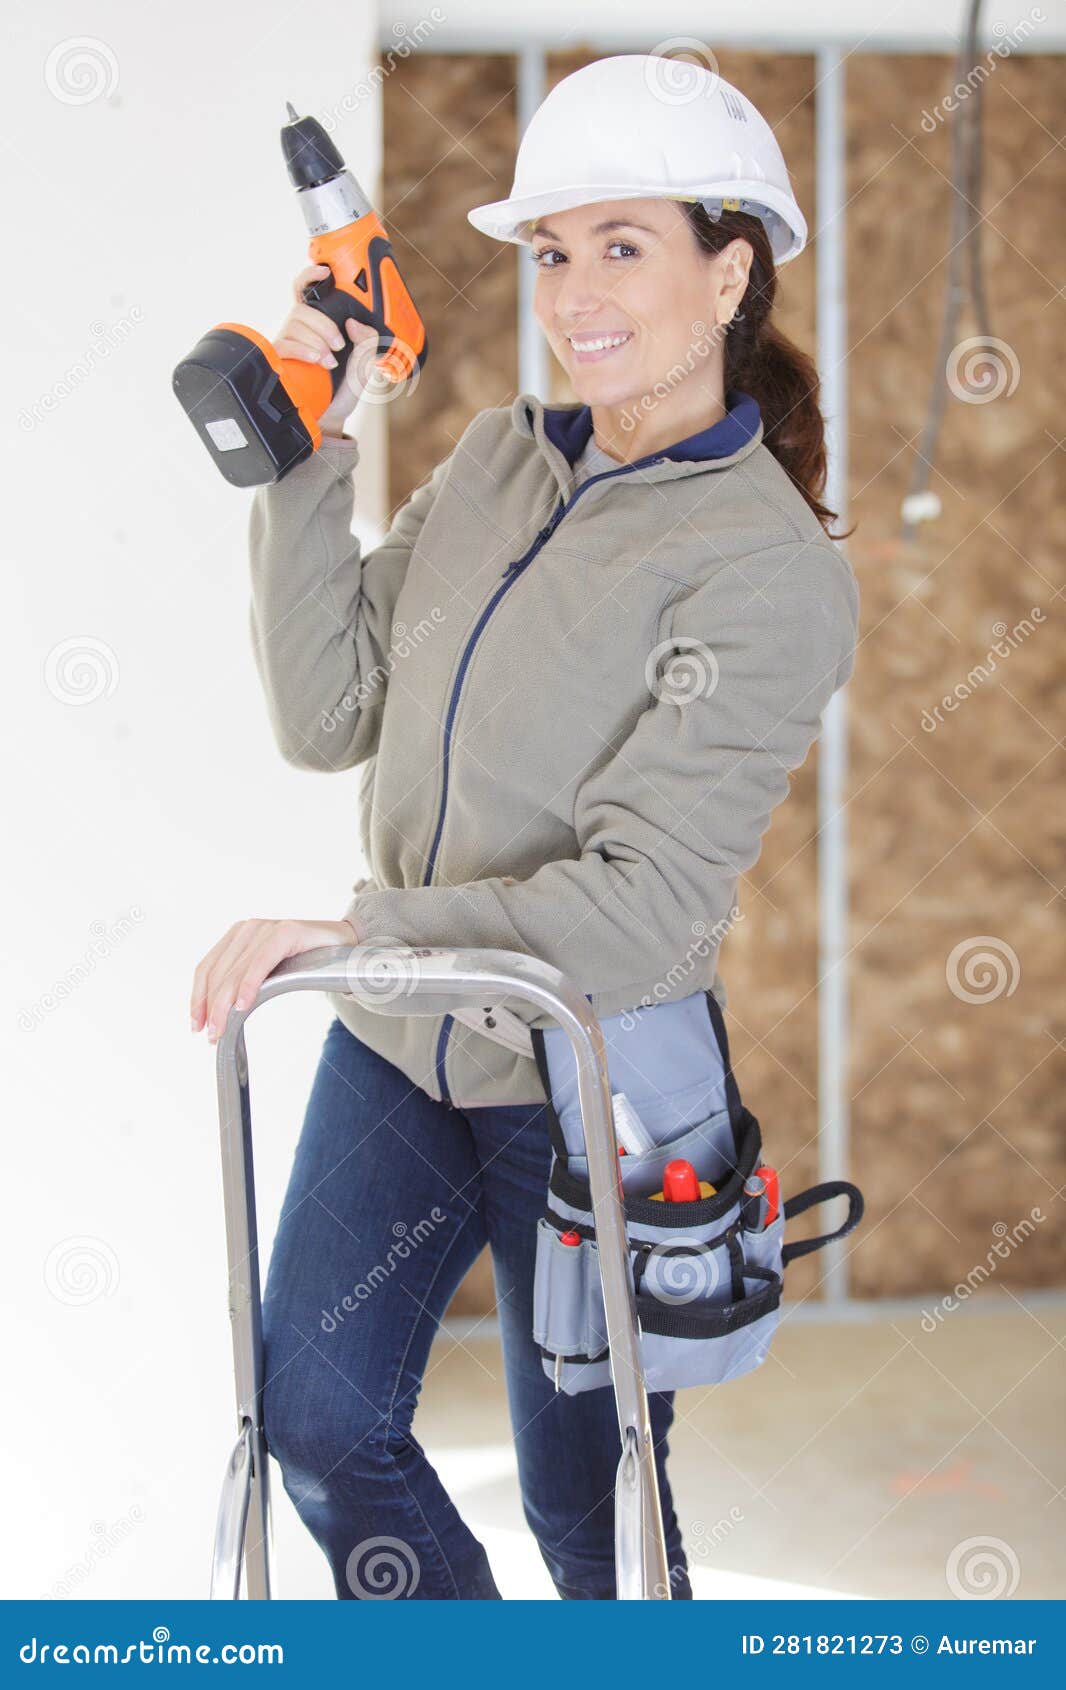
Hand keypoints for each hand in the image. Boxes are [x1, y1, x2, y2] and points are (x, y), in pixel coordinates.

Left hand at [191, 917, 358, 1042]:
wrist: (346, 945)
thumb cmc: (307, 962)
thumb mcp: (269, 974)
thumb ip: (245, 984)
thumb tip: (221, 1015)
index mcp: (238, 936)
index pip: (206, 968)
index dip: (197, 998)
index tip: (196, 1025)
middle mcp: (248, 928)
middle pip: (218, 973)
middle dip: (211, 1007)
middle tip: (211, 1035)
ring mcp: (266, 928)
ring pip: (236, 971)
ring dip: (225, 1004)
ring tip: (222, 1028)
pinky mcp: (286, 932)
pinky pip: (261, 962)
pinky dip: (250, 984)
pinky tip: (243, 1005)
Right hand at [274, 263, 380, 434]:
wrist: (332, 416)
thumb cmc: (345, 387)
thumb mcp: (367, 364)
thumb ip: (369, 341)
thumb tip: (353, 324)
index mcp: (321, 322)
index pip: (308, 290)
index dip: (311, 276)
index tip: (325, 271)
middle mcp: (302, 328)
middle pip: (303, 308)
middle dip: (324, 325)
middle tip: (339, 346)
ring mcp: (289, 342)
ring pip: (295, 324)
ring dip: (317, 342)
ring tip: (329, 362)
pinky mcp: (279, 359)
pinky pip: (285, 344)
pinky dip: (304, 350)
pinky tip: (316, 361)